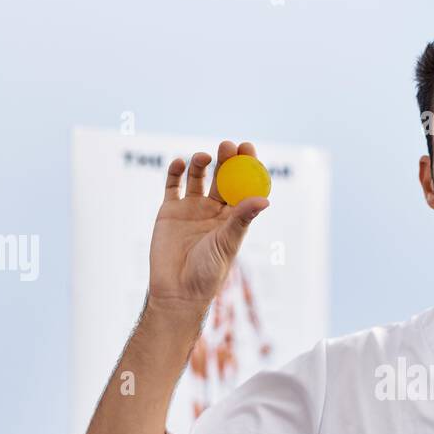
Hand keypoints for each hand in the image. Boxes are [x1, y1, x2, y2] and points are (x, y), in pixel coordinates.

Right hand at [147, 140, 269, 309]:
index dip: (246, 166)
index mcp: (232, 218)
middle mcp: (213, 210)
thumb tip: (264, 198)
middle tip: (228, 144)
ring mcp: (191, 209)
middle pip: (222, 177)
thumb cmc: (208, 272)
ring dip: (201, 163)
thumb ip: (242, 219)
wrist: (176, 290)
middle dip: (226, 159)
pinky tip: (181, 163)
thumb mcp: (227, 243)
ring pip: (197, 176)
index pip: (243, 186)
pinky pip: (173, 184)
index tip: (248, 147)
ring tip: (204, 157)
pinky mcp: (169, 210)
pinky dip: (176, 171)